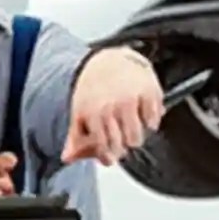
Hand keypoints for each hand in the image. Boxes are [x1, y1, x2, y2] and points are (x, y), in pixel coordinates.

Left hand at [62, 47, 163, 164]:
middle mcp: (109, 107)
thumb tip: (66, 158)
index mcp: (90, 113)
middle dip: (121, 148)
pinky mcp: (147, 94)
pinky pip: (152, 123)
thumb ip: (75, 137)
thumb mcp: (80, 111)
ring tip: (131, 127)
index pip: (101, 148)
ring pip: (136, 139)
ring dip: (135, 137)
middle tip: (121, 139)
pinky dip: (150, 122)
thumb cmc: (94, 91)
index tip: (110, 155)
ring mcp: (128, 100)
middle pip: (120, 147)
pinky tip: (141, 113)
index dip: (107, 156)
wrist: (111, 61)